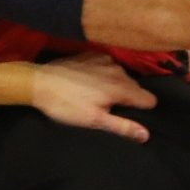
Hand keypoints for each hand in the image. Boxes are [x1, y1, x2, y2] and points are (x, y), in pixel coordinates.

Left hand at [29, 53, 152, 142]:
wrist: (40, 82)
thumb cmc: (67, 105)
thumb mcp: (94, 121)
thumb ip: (122, 126)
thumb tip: (146, 135)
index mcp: (121, 88)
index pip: (149, 99)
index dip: (142, 110)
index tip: (127, 116)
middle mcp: (118, 71)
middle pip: (136, 88)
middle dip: (128, 99)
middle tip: (108, 109)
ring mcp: (105, 60)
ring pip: (121, 76)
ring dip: (115, 86)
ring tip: (97, 96)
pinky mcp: (92, 55)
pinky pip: (108, 66)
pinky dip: (103, 74)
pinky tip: (89, 82)